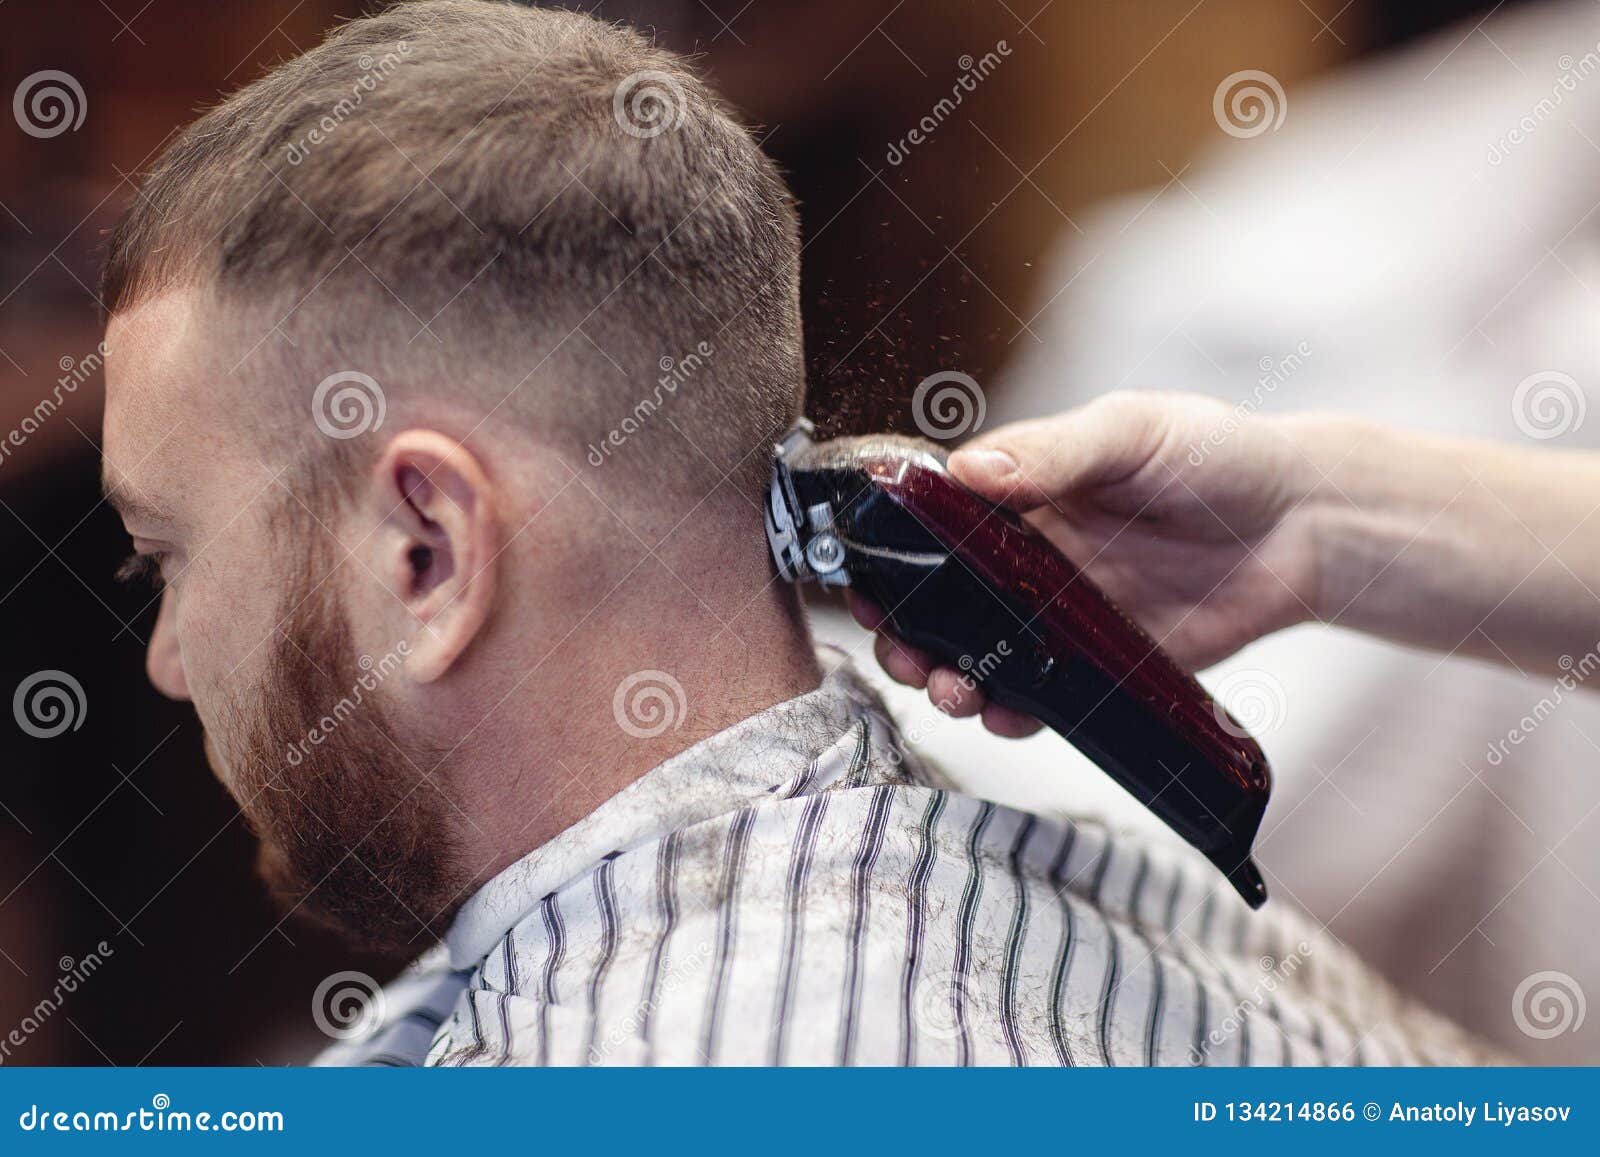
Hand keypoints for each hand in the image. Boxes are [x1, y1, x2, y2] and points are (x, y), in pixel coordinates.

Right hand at [855, 391, 1325, 735]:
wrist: (1303, 524)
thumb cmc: (1217, 456)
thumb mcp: (1132, 431)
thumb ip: (1054, 451)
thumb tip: (968, 471)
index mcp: (1021, 493)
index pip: (930, 526)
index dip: (890, 557)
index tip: (865, 582)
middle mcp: (1028, 559)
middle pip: (939, 603)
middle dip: (907, 632)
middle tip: (902, 651)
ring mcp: (1060, 616)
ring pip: (980, 656)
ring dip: (949, 678)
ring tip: (950, 690)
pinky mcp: (1101, 667)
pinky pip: (1043, 698)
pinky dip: (1014, 713)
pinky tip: (1008, 714)